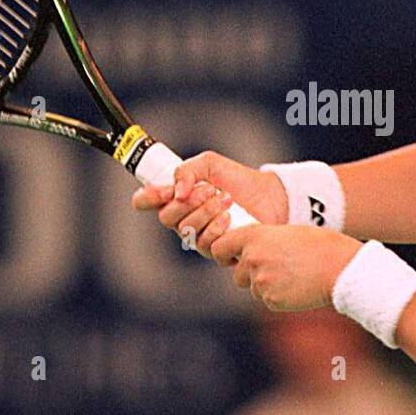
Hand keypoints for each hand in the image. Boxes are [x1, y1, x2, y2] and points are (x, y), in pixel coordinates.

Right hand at [130, 150, 288, 256]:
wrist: (269, 196)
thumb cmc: (238, 180)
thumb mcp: (210, 164)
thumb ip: (186, 171)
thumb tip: (175, 192)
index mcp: (176, 197)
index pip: (146, 201)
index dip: (147, 198)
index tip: (164, 191)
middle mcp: (183, 219)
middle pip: (167, 218)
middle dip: (188, 202)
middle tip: (209, 189)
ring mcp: (199, 236)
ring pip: (186, 230)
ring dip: (205, 212)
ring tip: (226, 199)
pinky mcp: (216, 250)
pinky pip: (205, 244)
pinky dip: (216, 228)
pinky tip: (230, 218)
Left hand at [210, 224, 362, 311]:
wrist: (339, 268)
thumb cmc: (319, 246)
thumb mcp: (287, 234)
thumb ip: (264, 242)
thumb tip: (249, 252)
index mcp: (254, 237)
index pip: (220, 247)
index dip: (224, 254)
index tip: (230, 258)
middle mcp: (252, 259)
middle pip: (238, 275)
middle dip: (251, 275)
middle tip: (276, 269)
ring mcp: (261, 282)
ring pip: (255, 289)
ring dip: (268, 286)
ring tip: (293, 276)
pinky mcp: (271, 301)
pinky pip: (269, 300)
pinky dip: (280, 297)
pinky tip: (298, 287)